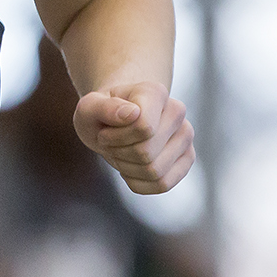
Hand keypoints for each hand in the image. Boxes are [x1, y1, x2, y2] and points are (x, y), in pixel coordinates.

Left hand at [73, 81, 193, 194]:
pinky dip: (138, 183)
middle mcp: (177, 111)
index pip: (144, 128)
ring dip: (127, 168)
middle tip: (110, 143)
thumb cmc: (101, 114)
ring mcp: (185, 135)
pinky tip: (130, 168)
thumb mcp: (89, 108)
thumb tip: (132, 113)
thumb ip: (103, 107)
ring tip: (120, 153)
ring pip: (155, 171)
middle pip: (147, 153)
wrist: (114, 122)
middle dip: (119, 154)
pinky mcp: (188, 158)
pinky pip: (163, 184)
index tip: (104, 131)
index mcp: (155, 92)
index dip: (116, 137)